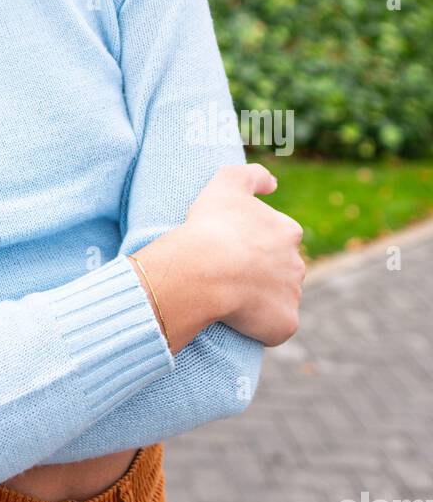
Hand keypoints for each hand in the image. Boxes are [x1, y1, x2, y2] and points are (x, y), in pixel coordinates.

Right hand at [182, 163, 305, 347]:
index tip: (231, 246)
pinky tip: (238, 319)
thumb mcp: (227, 182)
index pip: (278, 237)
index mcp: (288, 231)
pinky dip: (262, 326)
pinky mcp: (285, 323)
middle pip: (282, 269)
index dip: (254, 242)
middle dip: (262, 272)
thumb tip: (273, 182)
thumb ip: (252, 175)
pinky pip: (276, 327)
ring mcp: (293, 295)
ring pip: (279, 298)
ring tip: (230, 296)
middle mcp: (298, 263)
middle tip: (228, 273)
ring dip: (261, 298)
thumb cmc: (212, 225)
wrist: (204, 269)